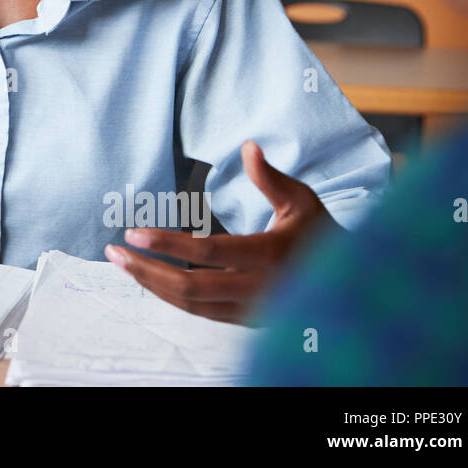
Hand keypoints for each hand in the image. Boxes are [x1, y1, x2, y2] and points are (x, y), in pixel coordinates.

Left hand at [103, 140, 337, 323]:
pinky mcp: (246, 321)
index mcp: (272, 256)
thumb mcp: (302, 202)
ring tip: (121, 261)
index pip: (209, 253)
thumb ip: (270, 178)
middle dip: (147, 270)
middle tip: (114, 251)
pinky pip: (199, 312)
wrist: (352, 288)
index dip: (168, 245)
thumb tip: (248, 146)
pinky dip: (169, 296)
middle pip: (190, 287)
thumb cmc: (322, 235)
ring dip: (151, 284)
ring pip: (190, 305)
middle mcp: (260, 290)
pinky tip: (148, 276)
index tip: (134, 232)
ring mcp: (252, 311)